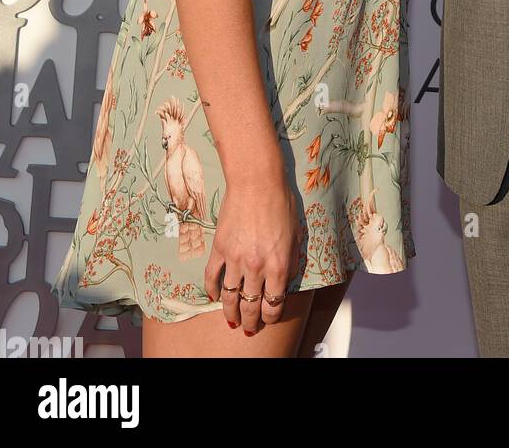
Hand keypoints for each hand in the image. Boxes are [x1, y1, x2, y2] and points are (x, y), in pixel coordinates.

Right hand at [203, 172, 302, 332]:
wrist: (256, 181)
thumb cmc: (281, 203)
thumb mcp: (296, 233)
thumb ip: (292, 259)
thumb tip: (287, 279)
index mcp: (278, 264)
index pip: (274, 303)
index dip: (271, 316)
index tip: (269, 319)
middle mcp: (256, 267)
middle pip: (251, 306)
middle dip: (251, 321)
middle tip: (249, 328)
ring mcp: (235, 259)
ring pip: (230, 298)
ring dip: (230, 314)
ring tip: (231, 321)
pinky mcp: (219, 248)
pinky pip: (212, 276)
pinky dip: (212, 290)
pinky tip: (214, 297)